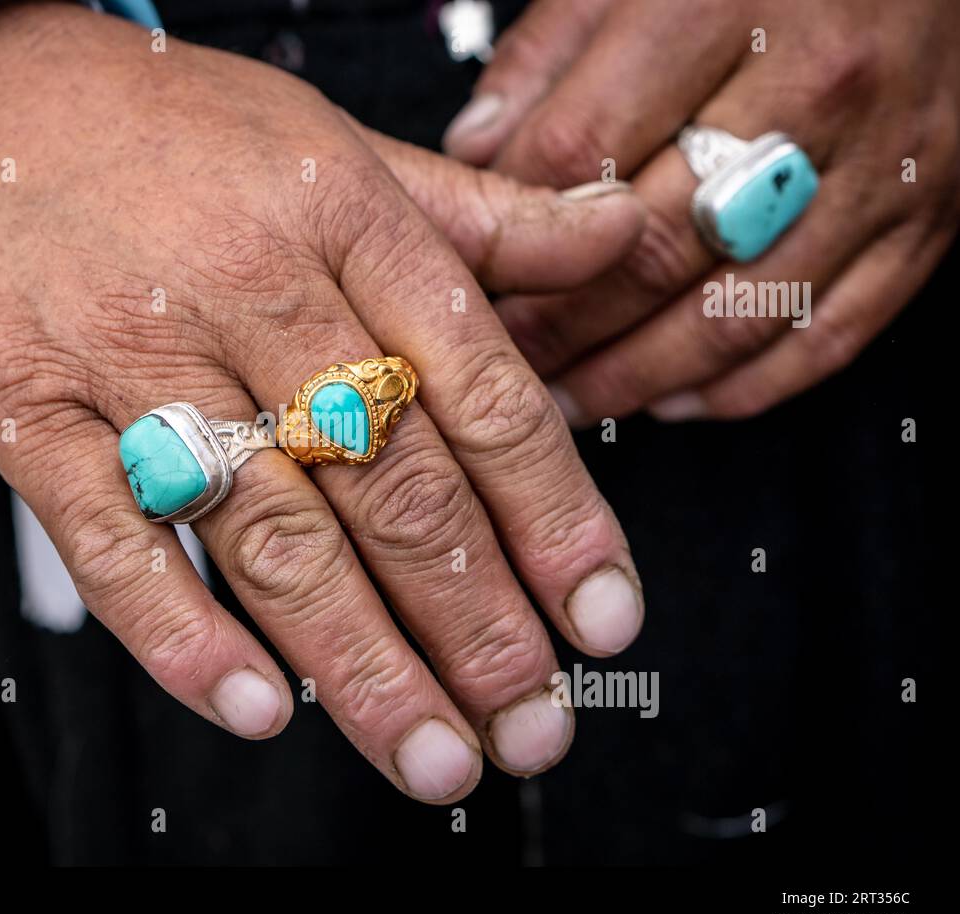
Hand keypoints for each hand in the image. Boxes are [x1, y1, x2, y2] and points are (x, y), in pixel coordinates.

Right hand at [0, 2, 647, 801]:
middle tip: (530, 727)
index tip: (601, 619)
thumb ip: (482, 215)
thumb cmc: (167, 132)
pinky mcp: (33, 415)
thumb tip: (618, 232)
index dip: (555, 519)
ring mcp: (134, 361)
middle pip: (392, 488)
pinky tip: (259, 708)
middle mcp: (251, 295)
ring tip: (432, 754)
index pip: (482, 395)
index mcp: (347, 224)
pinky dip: (184, 634)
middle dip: (476, 624)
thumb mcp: (338, 146)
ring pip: (270, 535)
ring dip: (363, 662)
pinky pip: (112, 540)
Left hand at [444, 0, 959, 421]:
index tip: (472, 275)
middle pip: (654, 249)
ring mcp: (881, 163)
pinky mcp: (927, 217)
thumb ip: (553, 49)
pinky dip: (741, 386)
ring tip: (571, 400)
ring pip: (735, 312)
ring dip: (636, 376)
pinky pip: (826, 334)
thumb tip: (479, 147)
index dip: (511, 230)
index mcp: (726, 4)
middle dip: (561, 325)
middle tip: (505, 361)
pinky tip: (673, 399)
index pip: (582, 151)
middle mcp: (815, 88)